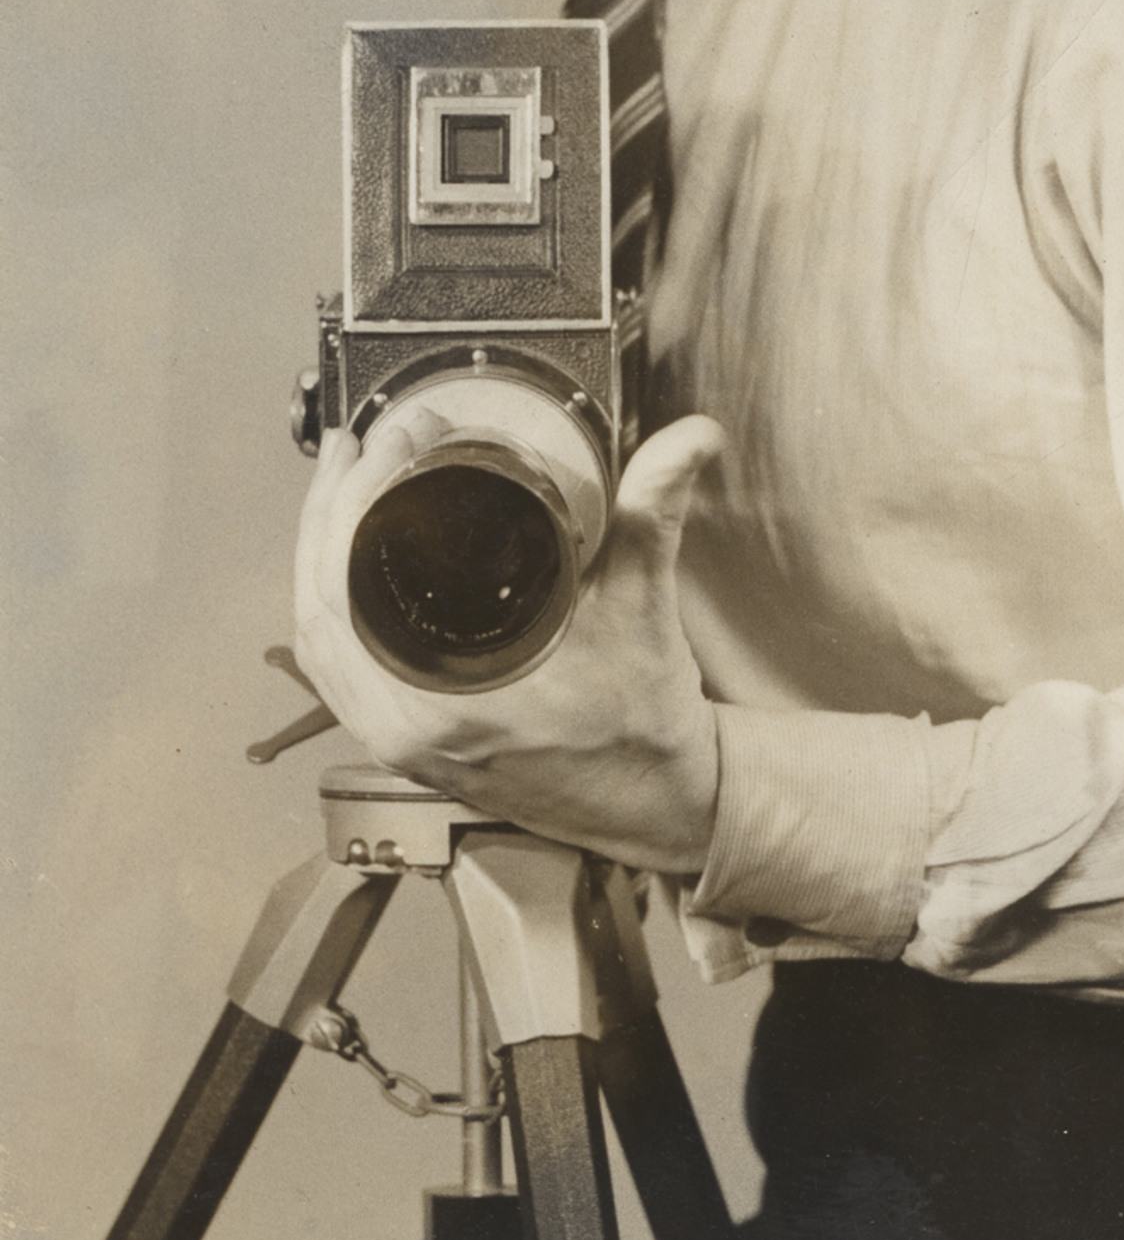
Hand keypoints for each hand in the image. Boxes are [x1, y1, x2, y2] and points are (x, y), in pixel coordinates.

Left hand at [294, 412, 724, 873]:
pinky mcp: (412, 743)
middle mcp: (406, 731)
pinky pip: (344, 673)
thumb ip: (655, 511)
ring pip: (322, 644)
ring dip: (321, 562)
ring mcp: (403, 742)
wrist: (656, 799)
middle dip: (327, 518)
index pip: (345, 594)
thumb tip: (689, 440)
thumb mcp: (643, 604)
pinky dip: (335, 613)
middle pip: (318, 611)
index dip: (350, 506)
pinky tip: (346, 572)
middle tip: (357, 450)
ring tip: (345, 490)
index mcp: (443, 704)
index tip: (386, 444)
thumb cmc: (642, 726)